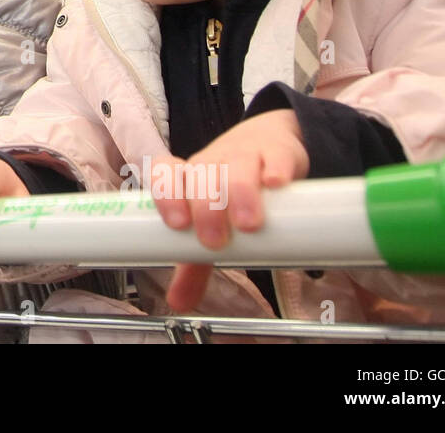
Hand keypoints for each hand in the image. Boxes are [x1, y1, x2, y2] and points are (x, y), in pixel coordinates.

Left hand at [152, 109, 307, 310]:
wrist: (267, 142)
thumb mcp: (210, 223)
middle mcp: (212, 164)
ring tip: (248, 224)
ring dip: (239, 193)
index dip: (167, 194)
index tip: (176, 223)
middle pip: (201, 177)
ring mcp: (244, 155)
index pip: (166, 173)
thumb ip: (194, 261)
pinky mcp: (277, 152)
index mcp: (189, 178)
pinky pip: (274, 156)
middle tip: (215, 240)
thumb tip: (178, 302)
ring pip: (236, 166)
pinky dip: (275, 169)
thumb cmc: (229, 187)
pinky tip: (276, 183)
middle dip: (206, 208)